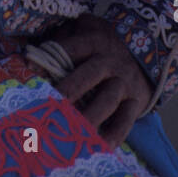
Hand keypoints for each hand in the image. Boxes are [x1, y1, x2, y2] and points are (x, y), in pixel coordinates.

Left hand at [37, 13, 154, 147]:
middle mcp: (110, 62)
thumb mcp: (87, 29)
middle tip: (51, 106)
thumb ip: (64, 37)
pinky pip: (125, 120)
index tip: (30, 70)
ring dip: (89, 116)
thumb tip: (34, 56)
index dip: (51, 58)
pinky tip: (101, 147)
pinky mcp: (136, 102)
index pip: (72, 48)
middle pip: (90, 74)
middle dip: (70, 89)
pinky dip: (114, 135)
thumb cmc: (103, 45)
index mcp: (94, 42)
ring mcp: (124, 83)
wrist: (147, 53)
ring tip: (73, 132)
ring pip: (107, 100)